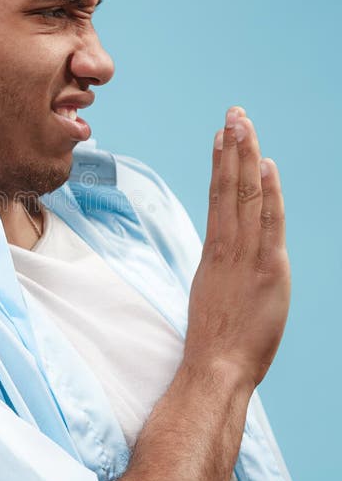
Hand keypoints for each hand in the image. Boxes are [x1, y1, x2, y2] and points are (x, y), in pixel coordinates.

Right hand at [183, 106, 290, 388]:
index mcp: (214, 251)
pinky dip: (268, 192)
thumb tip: (228, 253)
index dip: (220, 164)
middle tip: (233, 114)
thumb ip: (224, 267)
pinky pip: (268, 223)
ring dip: (245, 157)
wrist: (215, 367)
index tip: (220, 137)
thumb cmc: (215, 340)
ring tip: (242, 123)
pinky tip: (266, 166)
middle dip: (232, 147)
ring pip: (245, 196)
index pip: (218, 197)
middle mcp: (227, 246)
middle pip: (229, 186)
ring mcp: (246, 256)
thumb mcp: (213, 294)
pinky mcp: (267, 270)